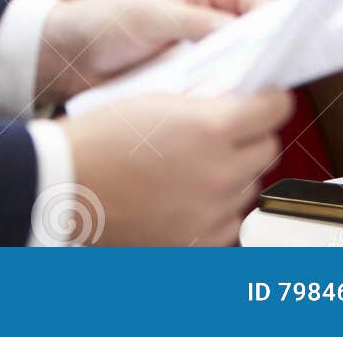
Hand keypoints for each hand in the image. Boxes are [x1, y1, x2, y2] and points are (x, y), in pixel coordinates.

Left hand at [36, 0, 270, 104]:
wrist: (62, 59)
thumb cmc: (100, 22)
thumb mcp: (150, 15)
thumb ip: (195, 22)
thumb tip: (239, 32)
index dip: (266, 12)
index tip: (278, 35)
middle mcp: (199, 23)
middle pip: (246, 35)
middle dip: (259, 52)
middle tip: (270, 73)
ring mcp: (191, 56)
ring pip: (231, 68)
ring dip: (238, 81)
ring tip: (243, 95)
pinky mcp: (180, 86)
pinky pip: (209, 93)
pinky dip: (216, 102)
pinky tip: (217, 112)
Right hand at [56, 89, 292, 246]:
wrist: (68, 185)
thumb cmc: (104, 139)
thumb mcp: (161, 100)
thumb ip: (208, 104)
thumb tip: (240, 103)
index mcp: (212, 129)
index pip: (275, 110)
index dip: (272, 99)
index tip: (267, 98)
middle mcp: (219, 173)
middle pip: (268, 149)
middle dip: (253, 135)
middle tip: (231, 130)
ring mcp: (211, 213)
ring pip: (251, 186)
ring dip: (236, 172)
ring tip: (202, 164)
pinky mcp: (198, 244)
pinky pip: (231, 223)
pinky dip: (220, 208)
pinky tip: (195, 195)